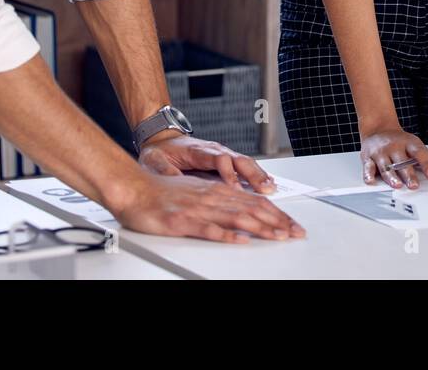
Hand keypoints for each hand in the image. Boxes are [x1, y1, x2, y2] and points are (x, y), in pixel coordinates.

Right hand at [110, 169, 305, 243]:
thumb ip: (218, 201)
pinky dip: (226, 235)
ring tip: (278, 236)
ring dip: (260, 227)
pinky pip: (207, 228)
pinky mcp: (181, 221)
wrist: (132, 187)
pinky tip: (240, 240)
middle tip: (295, 233)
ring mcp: (197, 209)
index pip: (253, 201)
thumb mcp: (195, 192)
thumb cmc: (160, 193)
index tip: (292, 225)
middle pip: (250, 209)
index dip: (276, 213)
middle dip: (277, 221)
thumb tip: (241, 212)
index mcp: (215, 191)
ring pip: (235, 217)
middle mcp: (210, 197)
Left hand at [138, 132, 276, 193]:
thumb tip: (175, 183)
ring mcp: (221, 152)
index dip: (228, 173)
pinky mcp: (224, 158)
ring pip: (244, 161)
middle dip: (252, 174)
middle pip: (237, 158)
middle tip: (263, 189)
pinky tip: (268, 183)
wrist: (162, 138)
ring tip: (270, 188)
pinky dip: (257, 173)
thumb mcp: (154, 161)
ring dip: (258, 174)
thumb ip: (165, 172)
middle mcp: (213, 149)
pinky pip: (244, 165)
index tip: (235, 188)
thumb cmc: (159, 152)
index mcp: (197, 151)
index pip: (218, 159)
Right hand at [360, 127, 427, 188]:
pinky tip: (371, 181)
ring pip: (386, 166)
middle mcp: (395, 147)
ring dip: (391, 176)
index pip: (420, 153)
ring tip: (397, 184)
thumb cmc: (400, 142)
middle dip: (408, 174)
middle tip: (414, 185)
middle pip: (402, 162)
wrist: (378, 128)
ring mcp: (381, 152)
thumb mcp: (417, 147)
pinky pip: (368, 167)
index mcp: (409, 144)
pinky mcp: (368, 157)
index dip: (427, 164)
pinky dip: (368, 174)